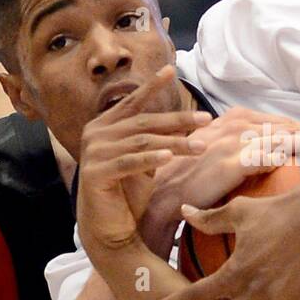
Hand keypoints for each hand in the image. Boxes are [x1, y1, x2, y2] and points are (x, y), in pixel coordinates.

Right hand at [75, 65, 210, 254]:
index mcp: (104, 125)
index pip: (133, 102)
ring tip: (201, 146)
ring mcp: (93, 153)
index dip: (152, 85)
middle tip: (207, 119)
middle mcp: (95, 134)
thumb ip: (155, 139)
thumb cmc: (128, 195)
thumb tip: (187, 120)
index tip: (171, 70)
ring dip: (174, 142)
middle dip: (178, 120)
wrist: (109, 229)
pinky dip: (150, 158)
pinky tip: (169, 156)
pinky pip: (129, 162)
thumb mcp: (145, 161)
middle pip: (144, 122)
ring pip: (142, 142)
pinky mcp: (95, 173)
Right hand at [139, 108, 299, 256]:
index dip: (298, 128)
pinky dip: (278, 155)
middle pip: (278, 126)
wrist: (161, 198)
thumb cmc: (190, 182)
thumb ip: (241, 151)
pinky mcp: (225, 164)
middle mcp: (229, 128)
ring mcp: (227, 144)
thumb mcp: (216, 158)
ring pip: (273, 138)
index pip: (272, 122)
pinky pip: (259, 157)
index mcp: (229, 123)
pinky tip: (297, 159)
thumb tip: (270, 156)